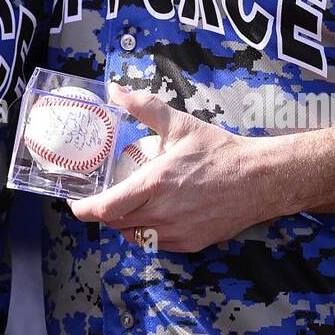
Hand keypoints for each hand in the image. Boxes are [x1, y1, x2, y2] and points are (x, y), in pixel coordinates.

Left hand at [66, 85, 293, 252]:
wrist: (259, 180)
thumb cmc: (218, 151)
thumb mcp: (179, 124)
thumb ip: (144, 106)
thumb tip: (115, 90)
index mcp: (154, 185)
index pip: (105, 209)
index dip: (84, 209)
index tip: (75, 203)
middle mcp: (162, 214)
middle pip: (115, 224)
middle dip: (105, 212)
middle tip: (105, 196)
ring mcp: (176, 233)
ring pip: (134, 236)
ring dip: (125, 223)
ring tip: (129, 204)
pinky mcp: (190, 244)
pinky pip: (156, 243)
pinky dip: (147, 232)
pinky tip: (154, 214)